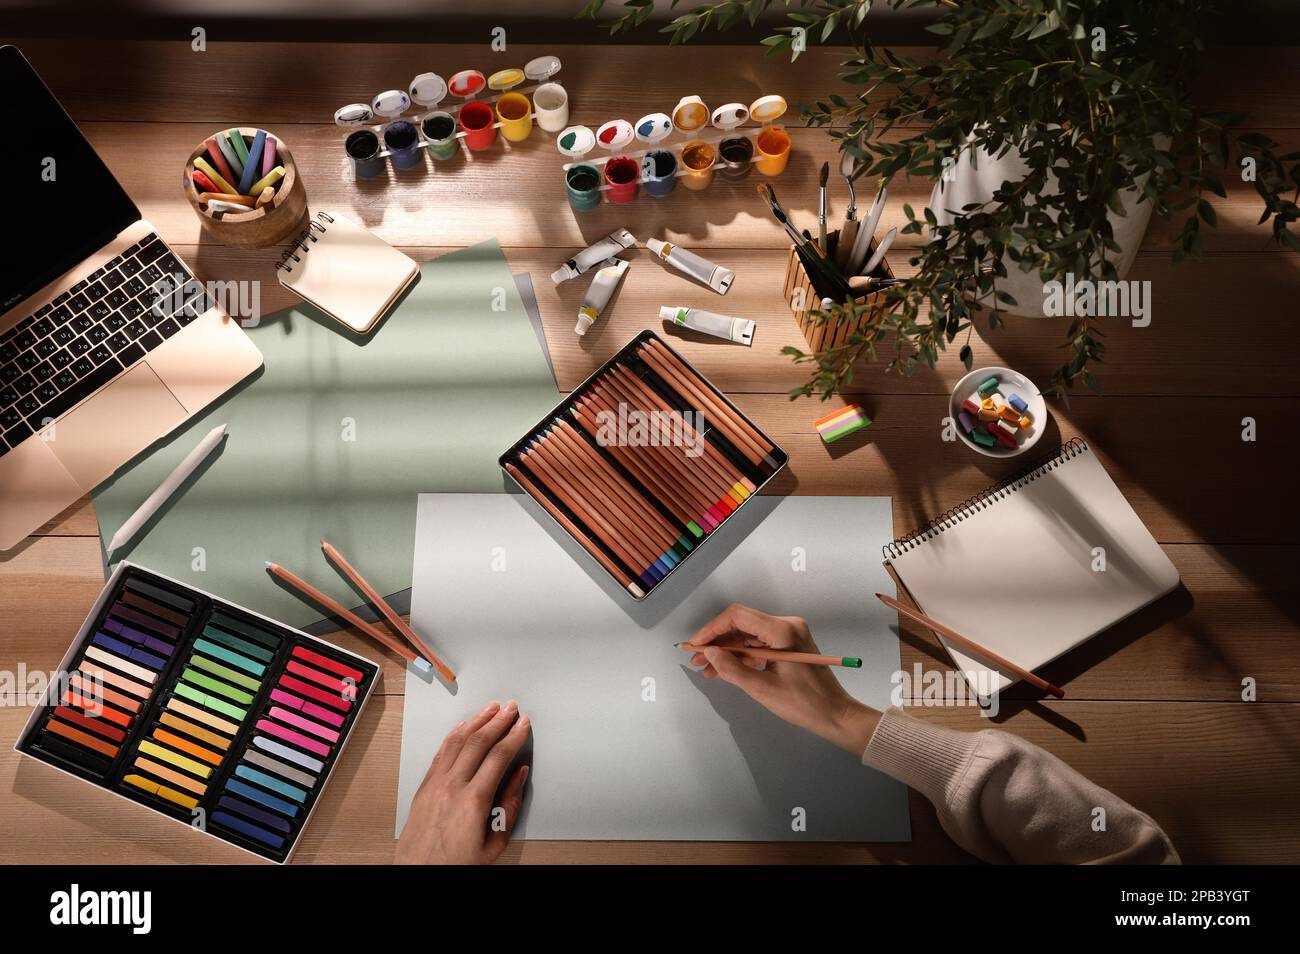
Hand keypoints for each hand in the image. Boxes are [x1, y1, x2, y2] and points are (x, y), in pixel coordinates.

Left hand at [396, 700, 530, 864]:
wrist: (418, 875)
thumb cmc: (455, 866)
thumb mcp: (493, 845)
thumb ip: (509, 806)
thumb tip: (518, 776)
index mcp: (472, 802)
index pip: (498, 756)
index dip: (514, 735)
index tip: (523, 724)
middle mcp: (451, 788)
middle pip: (478, 742)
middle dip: (498, 721)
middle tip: (511, 708)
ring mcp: (435, 785)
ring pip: (457, 742)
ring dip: (476, 721)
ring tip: (490, 708)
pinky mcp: (424, 787)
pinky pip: (441, 752)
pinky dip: (454, 734)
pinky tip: (464, 726)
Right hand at [687, 604, 879, 754]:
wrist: (834, 714)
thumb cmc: (804, 704)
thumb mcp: (762, 689)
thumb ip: (732, 669)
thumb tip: (708, 653)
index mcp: (783, 631)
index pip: (738, 616)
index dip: (712, 629)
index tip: (695, 645)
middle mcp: (786, 625)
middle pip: (741, 625)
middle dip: (716, 642)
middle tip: (695, 660)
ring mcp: (788, 634)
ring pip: (747, 635)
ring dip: (726, 651)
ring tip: (706, 669)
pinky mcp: (788, 644)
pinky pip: (758, 644)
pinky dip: (741, 656)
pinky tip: (723, 669)